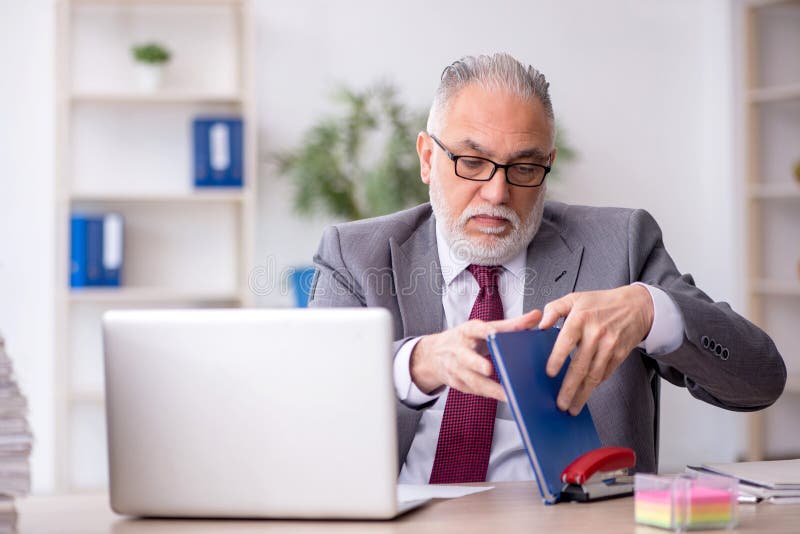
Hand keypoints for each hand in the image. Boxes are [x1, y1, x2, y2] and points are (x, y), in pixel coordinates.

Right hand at [410, 309, 543, 401]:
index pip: (476, 329)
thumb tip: (537, 316)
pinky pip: (474, 390)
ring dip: (489, 388)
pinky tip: (504, 398)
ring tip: (507, 394)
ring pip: (471, 380)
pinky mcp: (457, 383)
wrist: (435, 354)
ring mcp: (456, 368)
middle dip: (476, 363)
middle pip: (466, 357)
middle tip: (488, 369)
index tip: (492, 333)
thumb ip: (511, 324)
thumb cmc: (465, 339)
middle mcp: (459, 350)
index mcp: (467, 331)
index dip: (484, 330)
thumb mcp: (483, 328)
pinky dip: (489, 394)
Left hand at [538, 285, 653, 414]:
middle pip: (580, 365)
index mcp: (581, 318)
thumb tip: (541, 325)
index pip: (566, 341)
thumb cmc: (601, 303)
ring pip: (593, 375)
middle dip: (569, 388)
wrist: (636, 306)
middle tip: (560, 403)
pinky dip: (594, 386)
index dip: (558, 358)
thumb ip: (554, 309)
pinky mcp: (620, 355)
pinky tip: (585, 394)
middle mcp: (596, 334)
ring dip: (582, 394)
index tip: (549, 373)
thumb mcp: (575, 298)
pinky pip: (605, 374)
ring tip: (572, 407)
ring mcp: (610, 346)